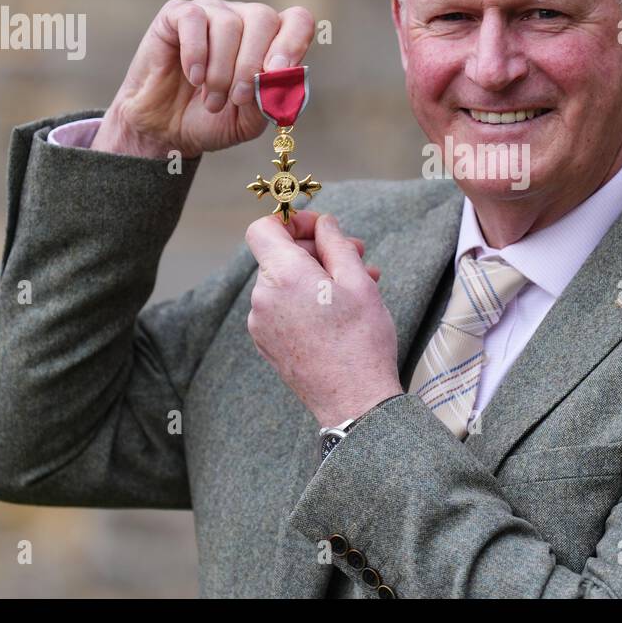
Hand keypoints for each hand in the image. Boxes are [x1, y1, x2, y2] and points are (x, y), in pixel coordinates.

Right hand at [92, 0, 315, 157]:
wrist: (166, 128)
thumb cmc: (213, 119)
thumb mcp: (250, 120)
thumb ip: (271, 98)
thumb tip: (281, 75)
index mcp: (270, 40)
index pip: (297, 21)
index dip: (292, 43)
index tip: (276, 72)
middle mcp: (244, 18)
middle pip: (263, 18)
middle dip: (250, 65)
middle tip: (236, 99)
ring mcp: (211, 12)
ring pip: (228, 23)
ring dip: (220, 70)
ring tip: (212, 100)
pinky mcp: (176, 14)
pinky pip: (193, 19)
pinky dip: (196, 53)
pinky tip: (194, 77)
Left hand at [246, 213, 401, 428]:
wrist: (354, 401)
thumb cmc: (361, 340)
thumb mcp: (358, 281)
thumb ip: (336, 244)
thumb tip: (324, 224)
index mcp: (283, 276)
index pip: (264, 229)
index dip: (292, 221)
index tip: (321, 228)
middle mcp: (263, 298)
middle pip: (280, 256)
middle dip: (317, 250)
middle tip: (358, 255)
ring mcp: (261, 324)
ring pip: (285, 283)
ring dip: (317, 276)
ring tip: (359, 285)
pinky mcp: (267, 343)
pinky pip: (283, 308)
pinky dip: (306, 300)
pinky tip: (338, 310)